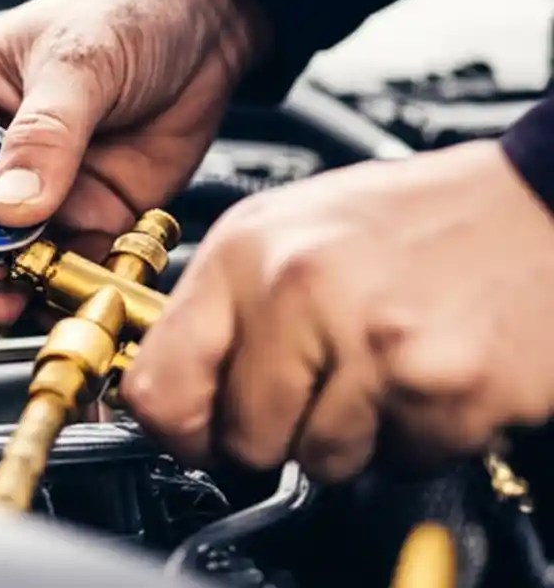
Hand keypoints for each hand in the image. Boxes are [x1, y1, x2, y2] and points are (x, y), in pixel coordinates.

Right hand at [0, 0, 262, 322]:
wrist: (211, 20)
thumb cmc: (126, 9)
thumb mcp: (79, 62)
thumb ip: (44, 136)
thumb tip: (5, 207)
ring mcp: (39, 189)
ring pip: (7, 257)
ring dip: (12, 286)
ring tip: (18, 304)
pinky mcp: (88, 215)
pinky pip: (67, 267)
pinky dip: (65, 291)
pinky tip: (67, 300)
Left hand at [123, 142, 553, 480]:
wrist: (535, 208)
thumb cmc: (412, 222)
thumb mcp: (286, 233)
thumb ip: (221, 310)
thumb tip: (165, 394)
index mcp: (246, 253)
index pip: (157, 388)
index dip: (179, 427)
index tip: (199, 431)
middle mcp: (299, 291)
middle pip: (240, 440)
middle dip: (276, 433)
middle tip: (318, 386)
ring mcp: (373, 343)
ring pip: (319, 462)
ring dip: (350, 436)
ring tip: (379, 367)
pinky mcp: (442, 389)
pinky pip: (398, 463)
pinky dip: (412, 436)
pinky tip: (424, 376)